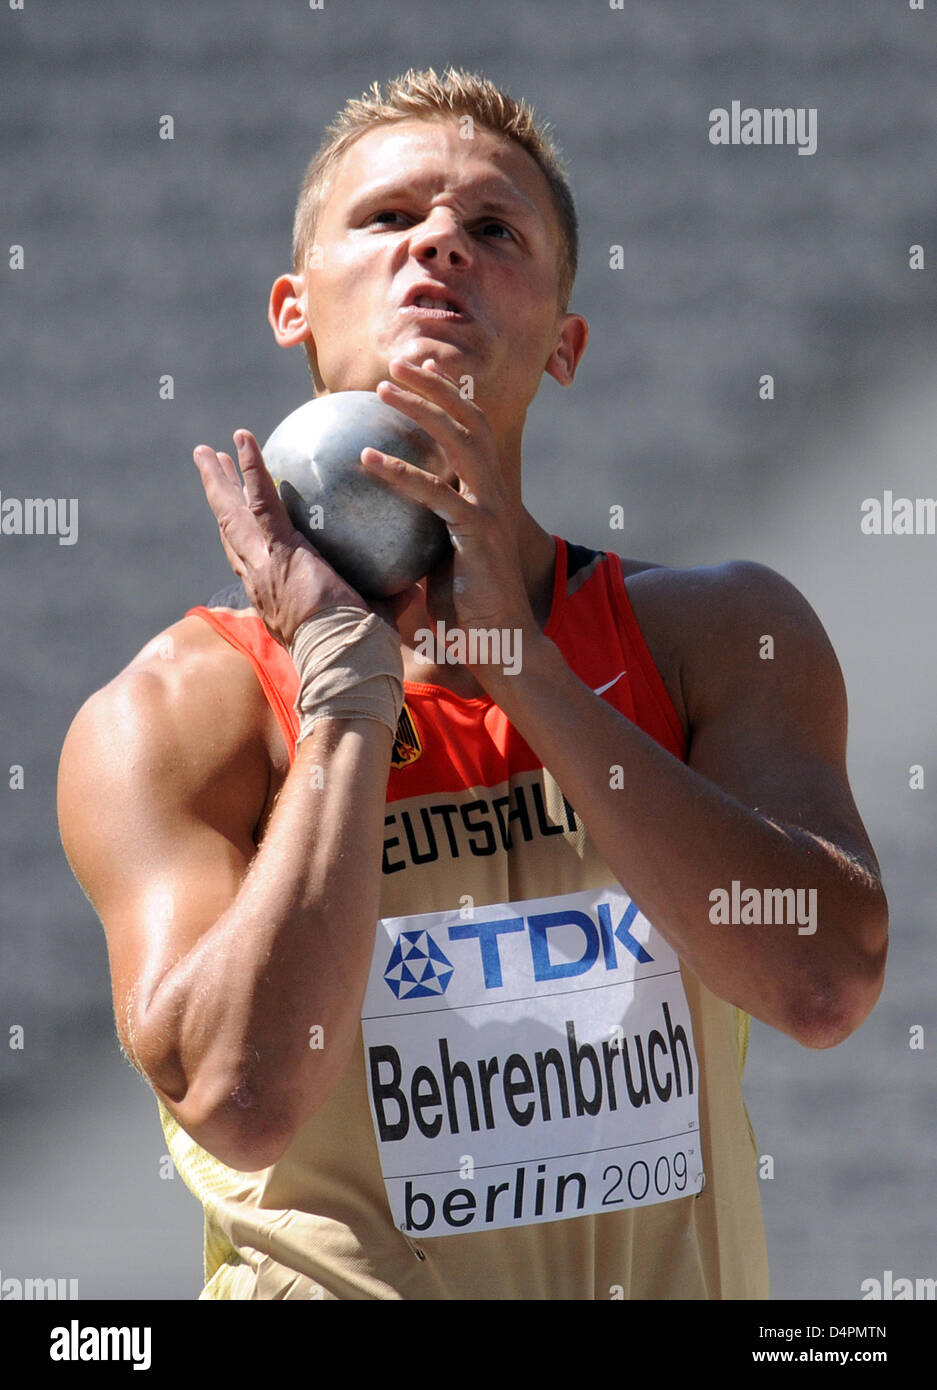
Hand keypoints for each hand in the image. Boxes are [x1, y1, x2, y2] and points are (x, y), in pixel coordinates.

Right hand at [193, 430, 404, 646]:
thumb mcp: (373, 618)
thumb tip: (414, 583)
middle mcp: (260, 580)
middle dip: (218, 499)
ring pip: (231, 513)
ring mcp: (264, 565)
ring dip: (218, 480)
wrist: (349, 659)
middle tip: (208, 470)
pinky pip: (262, 500)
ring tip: (206, 451)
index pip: (252, 560)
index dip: (243, 536)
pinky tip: (244, 438)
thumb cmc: (364, 650)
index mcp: (276, 596)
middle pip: (229, 531)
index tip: (239, 514)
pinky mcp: (279, 551)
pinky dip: (252, 467)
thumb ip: (389, 596)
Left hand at [360, 358, 535, 651]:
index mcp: (485, 493)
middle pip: (469, 419)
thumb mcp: (434, 555)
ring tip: (383, 390)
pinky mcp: (478, 535)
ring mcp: (490, 510)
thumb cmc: (463, 607)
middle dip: (436, 385)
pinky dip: (401, 472)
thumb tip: (367, 512)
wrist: (500, 644)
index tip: (412, 372)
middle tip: (397, 363)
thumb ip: (415, 526)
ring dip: (421, 410)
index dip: (446, 395)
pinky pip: (436, 494)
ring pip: (460, 442)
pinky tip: (365, 459)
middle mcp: (493, 492)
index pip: (469, 428)